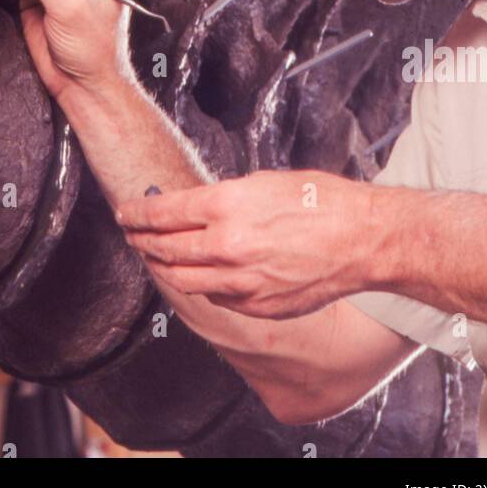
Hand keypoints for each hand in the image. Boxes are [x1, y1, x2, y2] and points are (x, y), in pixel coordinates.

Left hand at [117, 169, 374, 318]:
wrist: (360, 239)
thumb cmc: (319, 201)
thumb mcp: (262, 182)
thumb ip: (224, 199)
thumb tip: (197, 208)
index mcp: (225, 206)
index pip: (163, 213)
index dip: (137, 213)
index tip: (126, 212)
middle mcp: (227, 246)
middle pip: (166, 249)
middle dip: (142, 241)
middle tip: (132, 234)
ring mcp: (241, 281)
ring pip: (183, 281)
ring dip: (164, 268)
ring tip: (155, 258)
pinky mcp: (257, 306)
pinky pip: (216, 297)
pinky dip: (202, 285)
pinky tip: (200, 275)